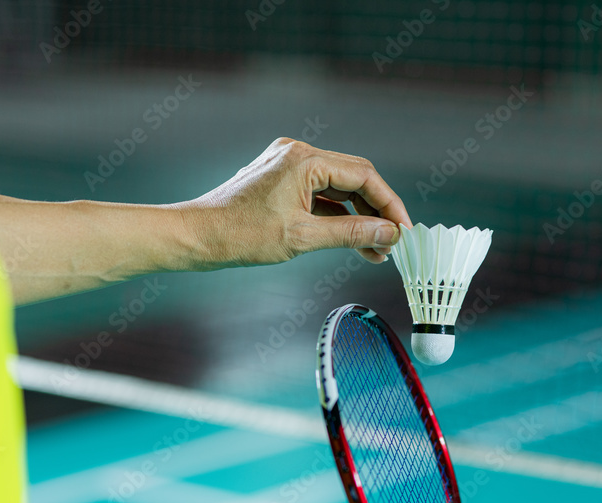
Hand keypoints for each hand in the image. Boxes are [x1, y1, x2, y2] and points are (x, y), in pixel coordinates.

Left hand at [178, 138, 412, 269]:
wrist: (197, 236)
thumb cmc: (240, 235)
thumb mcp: (303, 238)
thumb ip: (351, 234)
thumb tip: (389, 234)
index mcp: (304, 159)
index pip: (364, 175)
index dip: (390, 204)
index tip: (404, 231)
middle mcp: (297, 154)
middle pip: (354, 179)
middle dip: (376, 212)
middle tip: (393, 243)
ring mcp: (286, 166)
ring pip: (336, 189)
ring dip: (356, 218)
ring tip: (374, 250)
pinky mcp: (278, 182)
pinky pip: (317, 196)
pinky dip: (334, 217)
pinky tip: (350, 241)